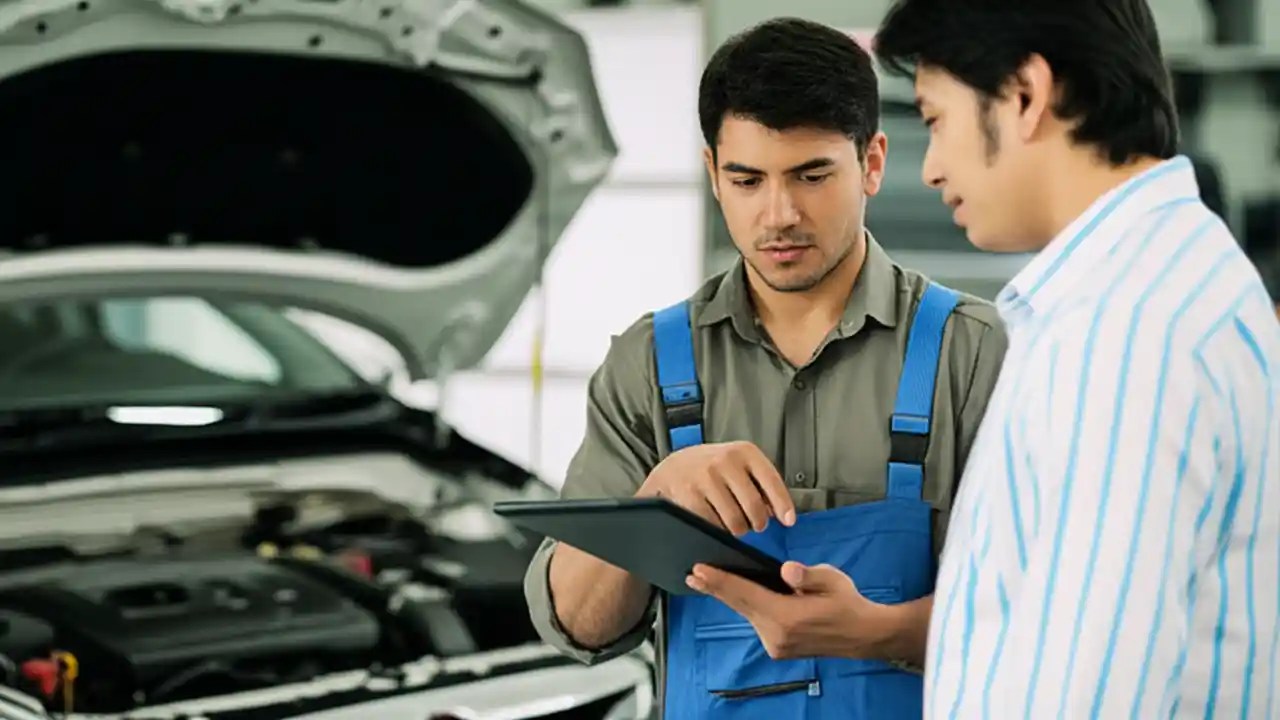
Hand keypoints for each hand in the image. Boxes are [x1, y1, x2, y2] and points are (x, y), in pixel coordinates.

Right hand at [635, 441, 794, 535]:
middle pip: (754, 507)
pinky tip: (716, 522)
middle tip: (753, 525)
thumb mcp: (738, 465)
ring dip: (738, 530)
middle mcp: (726, 461)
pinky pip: (714, 526)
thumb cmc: (713, 469)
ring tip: (733, 523)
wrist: (672, 468)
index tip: (788, 521)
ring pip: (735, 521)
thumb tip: (779, 513)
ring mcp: (706, 477)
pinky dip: (718, 530)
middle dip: (757, 523)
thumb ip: (761, 483)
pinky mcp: (690, 495)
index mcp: (744, 451)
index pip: (771, 480)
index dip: (783, 504)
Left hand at [685, 560, 891, 659]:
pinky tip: (738, 593)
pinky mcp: (778, 647)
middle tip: (692, 574)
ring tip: (709, 579)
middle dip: (716, 588)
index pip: (746, 594)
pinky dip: (747, 606)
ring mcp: (776, 645)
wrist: (863, 635)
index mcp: (788, 618)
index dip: (721, 582)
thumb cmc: (848, 604)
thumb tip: (787, 571)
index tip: (699, 571)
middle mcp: (776, 635)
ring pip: (747, 613)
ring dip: (731, 597)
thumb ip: (808, 575)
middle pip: (740, 605)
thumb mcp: (832, 580)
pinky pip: (756, 620)